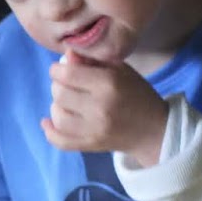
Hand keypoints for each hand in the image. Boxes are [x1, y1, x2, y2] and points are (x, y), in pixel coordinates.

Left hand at [42, 50, 167, 164]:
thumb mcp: (120, 70)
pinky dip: (50, 131)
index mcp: (108, 83)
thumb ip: (92, 60)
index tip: (60, 69)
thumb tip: (67, 54)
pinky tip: (48, 122)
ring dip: (56, 106)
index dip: (57, 69)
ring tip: (64, 102)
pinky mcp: (91, 146)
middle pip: (60, 94)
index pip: (68, 74)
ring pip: (58, 117)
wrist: (153, 129)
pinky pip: (61, 141)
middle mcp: (100, 107)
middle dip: (57, 86)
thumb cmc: (136, 93)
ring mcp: (94, 130)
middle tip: (65, 85)